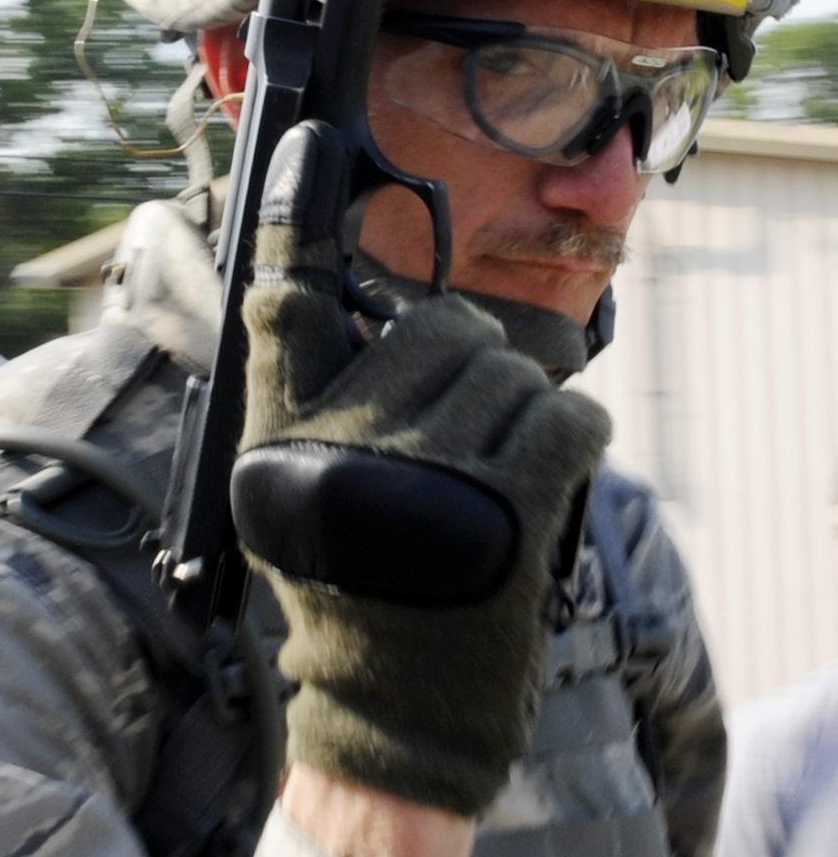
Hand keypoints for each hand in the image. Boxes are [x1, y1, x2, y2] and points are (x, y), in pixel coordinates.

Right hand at [231, 121, 609, 816]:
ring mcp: (432, 475)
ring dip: (520, 412)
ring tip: (490, 469)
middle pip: (445, 329)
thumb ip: (299, 393)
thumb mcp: (287, 494)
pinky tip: (537, 473)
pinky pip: (568, 415)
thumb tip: (300, 287)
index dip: (294, 231)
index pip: (291, 312)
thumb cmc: (344, 594)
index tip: (301, 151)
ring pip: (516, 371)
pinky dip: (568, 436)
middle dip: (465, 368)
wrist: (392, 705)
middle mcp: (351, 445)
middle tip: (453, 429)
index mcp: (287, 437)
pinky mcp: (510, 507)